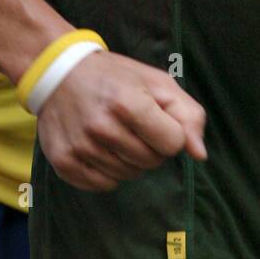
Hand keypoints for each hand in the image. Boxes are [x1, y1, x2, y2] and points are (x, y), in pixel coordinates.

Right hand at [36, 51, 206, 191]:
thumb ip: (187, 115)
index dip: (170, 132)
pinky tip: (100, 147)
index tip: (156, 118)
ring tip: (115, 132)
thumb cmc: (116, 77)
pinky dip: (108, 171)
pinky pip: (104, 185)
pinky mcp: (64, 163)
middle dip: (151, 146)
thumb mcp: (157, 83)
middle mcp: (102, 128)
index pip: (173, 144)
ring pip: (128, 175)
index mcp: (128, 103)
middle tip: (134, 124)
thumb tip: (200, 154)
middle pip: (152, 162)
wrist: (60, 73)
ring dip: (129, 159)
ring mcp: (81, 147)